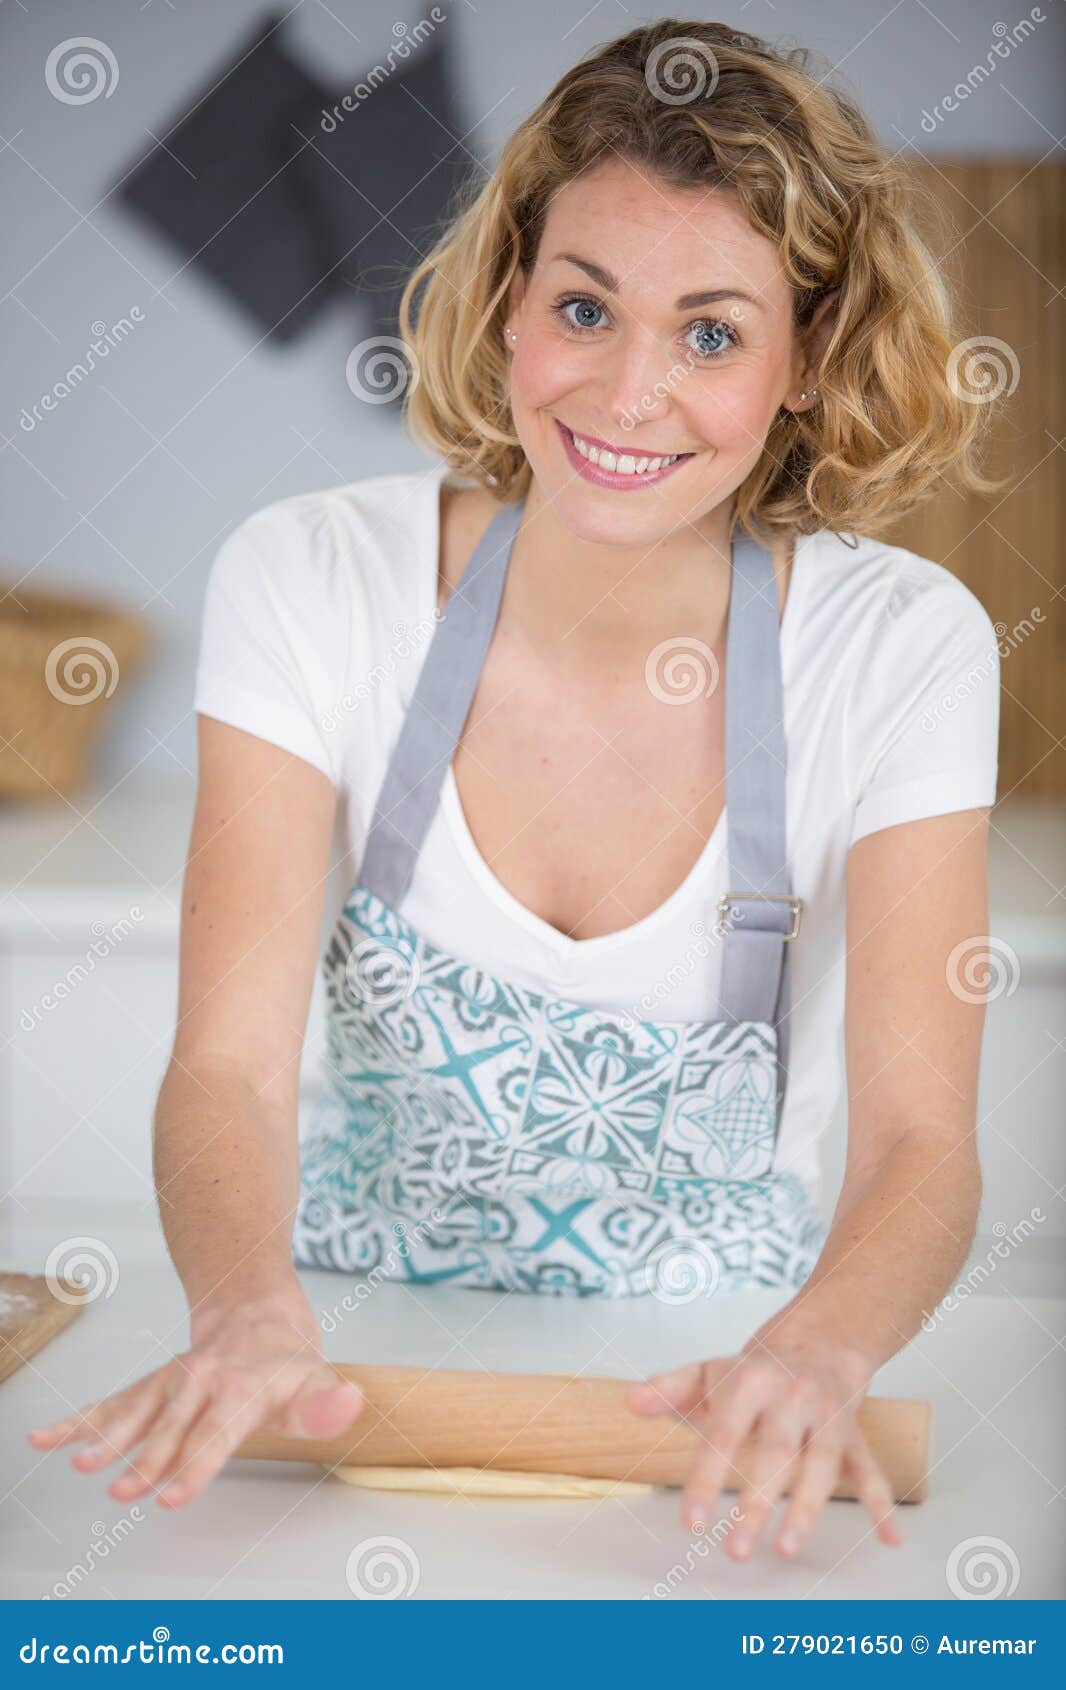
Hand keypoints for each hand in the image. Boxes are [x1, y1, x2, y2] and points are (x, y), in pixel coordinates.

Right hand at [26, 1287, 363, 1508]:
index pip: (217, 1434)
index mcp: (242, 1388)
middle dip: (147, 1461)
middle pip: (172, 1428)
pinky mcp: (151, 1385)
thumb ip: (328, 1405)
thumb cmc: (286, 1359)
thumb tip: (351, 1403)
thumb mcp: (318, 1380)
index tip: (173, 1496)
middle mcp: (202, 1383)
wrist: (255, 1308)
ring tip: (83, 1464)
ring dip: (108, 1439)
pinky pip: (112, 1403)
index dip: (196, 1465)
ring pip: (137, 1412)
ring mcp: (172, 1382)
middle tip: (124, 1491)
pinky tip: (46, 1438)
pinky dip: (78, 1421)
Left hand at [627, 1336, 902, 1559]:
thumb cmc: (753, 1371)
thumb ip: (668, 1389)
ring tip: (787, 1550)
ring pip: (822, 1466)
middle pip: (776, 1455)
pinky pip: (871, 1471)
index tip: (691, 1523)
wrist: (819, 1339)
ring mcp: (826, 1419)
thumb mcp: (707, 1372)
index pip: (723, 1434)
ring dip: (807, 1509)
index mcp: (749, 1384)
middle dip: (757, 1503)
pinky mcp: (854, 1437)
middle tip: (736, 1551)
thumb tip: (630, 1402)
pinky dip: (883, 1505)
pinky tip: (890, 1539)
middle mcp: (791, 1400)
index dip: (706, 1478)